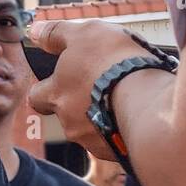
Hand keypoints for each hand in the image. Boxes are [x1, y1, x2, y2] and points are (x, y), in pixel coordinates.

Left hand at [25, 19, 150, 159]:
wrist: (149, 100)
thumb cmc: (113, 62)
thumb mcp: (84, 34)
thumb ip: (57, 34)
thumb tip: (36, 32)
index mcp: (56, 95)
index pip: (36, 97)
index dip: (47, 88)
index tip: (61, 79)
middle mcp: (70, 123)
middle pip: (67, 115)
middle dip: (80, 105)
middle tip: (100, 88)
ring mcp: (94, 141)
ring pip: (93, 129)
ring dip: (105, 115)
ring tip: (128, 96)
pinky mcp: (118, 153)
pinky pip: (117, 141)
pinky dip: (124, 128)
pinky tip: (140, 113)